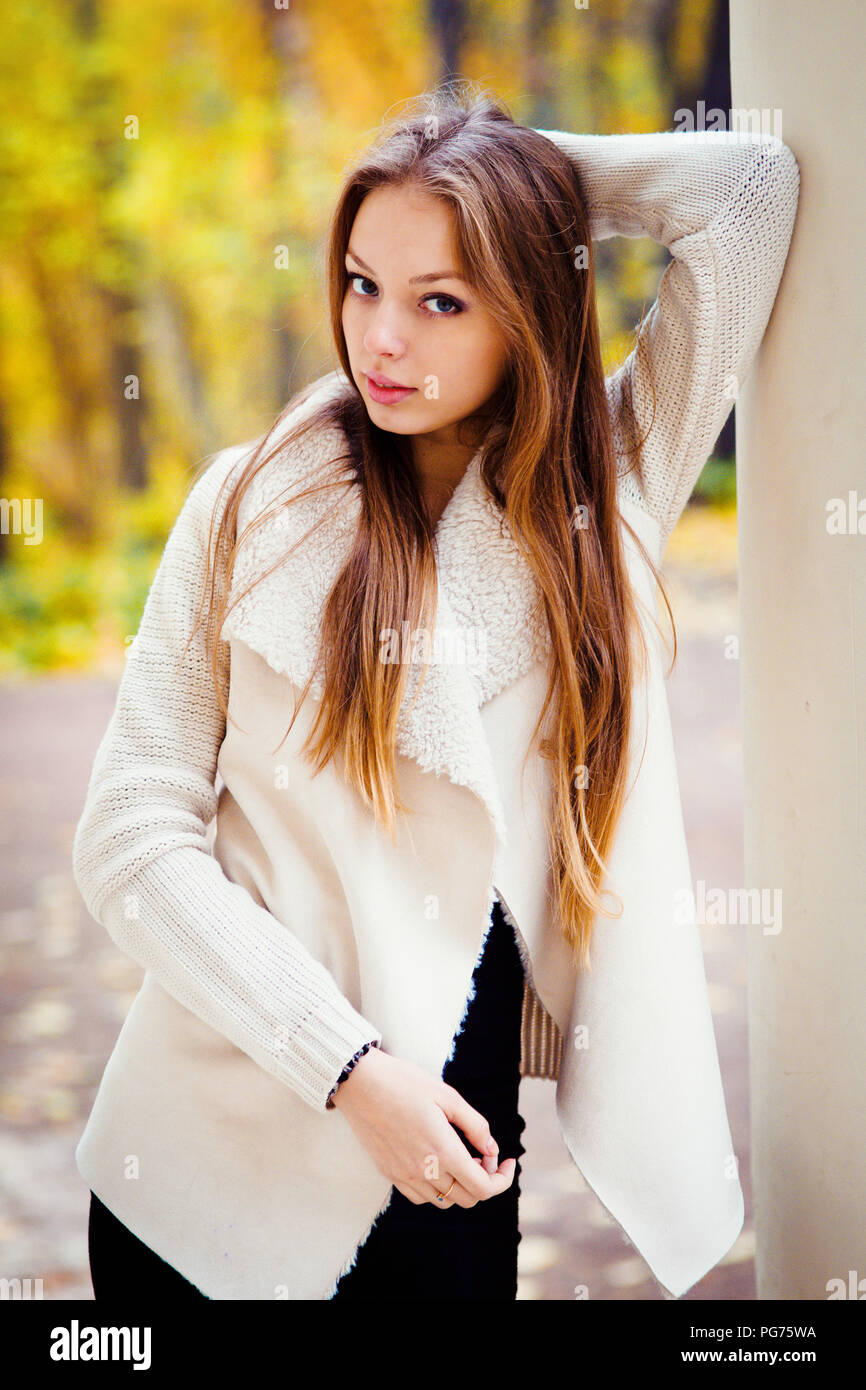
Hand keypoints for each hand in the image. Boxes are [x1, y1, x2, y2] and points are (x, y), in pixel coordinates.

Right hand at [332, 1046, 517, 1208]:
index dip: (502, 1179)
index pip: (482, 1188)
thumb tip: (492, 1149)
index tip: (507, 1161)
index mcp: (442, 1150)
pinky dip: (437, 1188)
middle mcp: (423, 1170)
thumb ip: (475, 1125)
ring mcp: (404, 1175)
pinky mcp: (389, 1173)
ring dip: (461, 1186)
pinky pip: (420, 1196)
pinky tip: (437, 1163)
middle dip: (484, 1180)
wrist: (360, 1083)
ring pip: (444, 1201)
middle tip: (483, 1154)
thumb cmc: (404, 1082)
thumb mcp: (447, 1095)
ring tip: (461, 1158)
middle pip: (467, 1198)